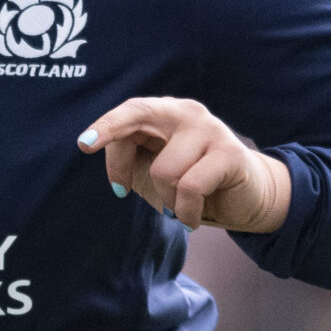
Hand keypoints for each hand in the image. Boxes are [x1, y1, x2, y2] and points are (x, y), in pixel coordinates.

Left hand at [78, 98, 290, 234]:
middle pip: (142, 114)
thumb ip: (132, 159)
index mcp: (166, 113)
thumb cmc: (192, 184)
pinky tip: (191, 218)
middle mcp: (187, 113)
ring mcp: (210, 130)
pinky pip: (189, 188)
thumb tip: (105, 157)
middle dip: (114, 135)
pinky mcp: (230, 154)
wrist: (246, 199)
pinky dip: (185, 212)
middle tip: (110, 178)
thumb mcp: (154, 172)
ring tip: (179, 208)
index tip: (84, 145)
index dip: (106, 126)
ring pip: (164, 170)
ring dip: (166, 200)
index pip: (131, 111)